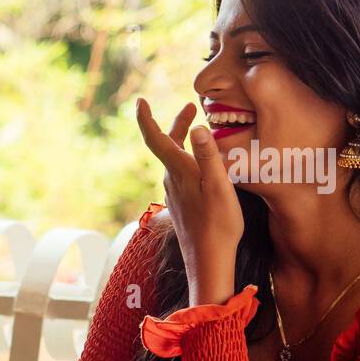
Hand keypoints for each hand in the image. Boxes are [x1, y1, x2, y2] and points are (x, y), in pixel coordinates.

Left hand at [135, 98, 242, 304]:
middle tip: (192, 106)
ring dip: (185, 140)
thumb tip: (197, 128)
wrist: (208, 260)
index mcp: (178, 171)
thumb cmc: (218, 225)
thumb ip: (209, 156)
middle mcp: (171, 180)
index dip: (145, 118)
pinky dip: (190, 159)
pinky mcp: (181, 203)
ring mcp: (174, 192)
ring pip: (175, 159)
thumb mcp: (219, 187)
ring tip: (202, 129)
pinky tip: (204, 163)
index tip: (139, 101)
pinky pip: (182, 173)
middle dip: (177, 123)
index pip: (156, 139)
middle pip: (167, 145)